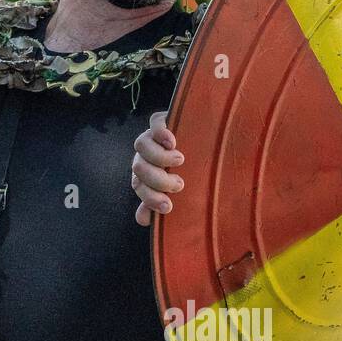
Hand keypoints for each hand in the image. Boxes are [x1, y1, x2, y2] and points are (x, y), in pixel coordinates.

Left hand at [132, 109, 184, 226]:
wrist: (202, 141)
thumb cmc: (189, 174)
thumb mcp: (175, 190)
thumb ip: (158, 203)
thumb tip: (144, 220)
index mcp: (144, 175)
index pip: (138, 186)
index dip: (150, 198)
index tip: (168, 207)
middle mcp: (144, 156)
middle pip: (138, 167)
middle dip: (158, 180)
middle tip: (179, 184)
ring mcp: (151, 137)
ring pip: (141, 145)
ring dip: (159, 156)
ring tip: (179, 161)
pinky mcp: (162, 120)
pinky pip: (155, 123)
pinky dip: (161, 132)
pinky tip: (172, 142)